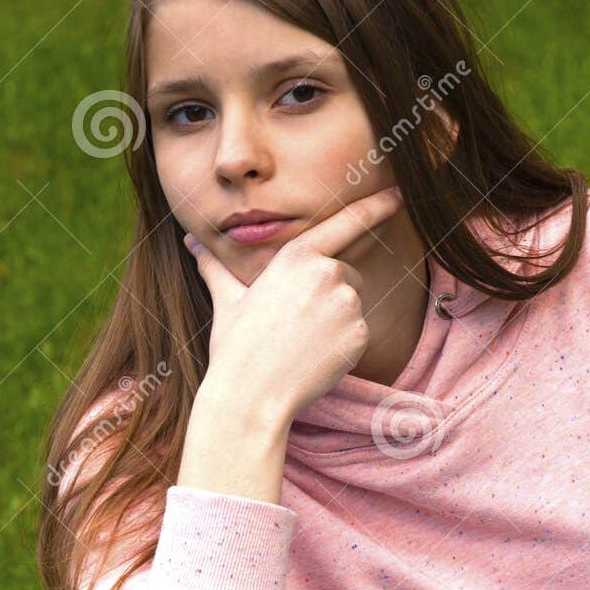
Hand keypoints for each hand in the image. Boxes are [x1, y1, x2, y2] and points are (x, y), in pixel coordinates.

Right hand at [180, 185, 403, 425]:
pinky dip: (342, 344)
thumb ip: (215, 267)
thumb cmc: (236, 348)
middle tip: (295, 324)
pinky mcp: (359, 333)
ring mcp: (347, 303)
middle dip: (329, 294)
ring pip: (352, 304)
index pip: (345, 222)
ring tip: (301, 342)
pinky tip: (315, 357)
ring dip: (335, 319)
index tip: (399, 194)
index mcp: (296, 256)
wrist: (252, 395)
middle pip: (346, 274)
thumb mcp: (227, 300)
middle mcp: (327, 272)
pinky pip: (358, 332)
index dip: (376, 206)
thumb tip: (190, 243)